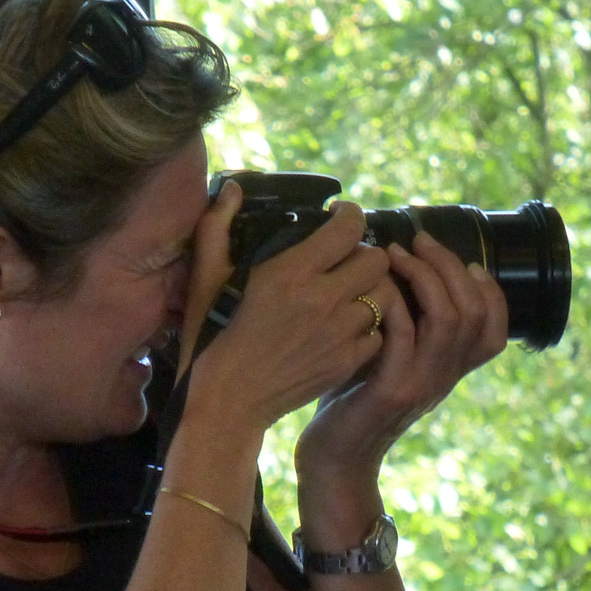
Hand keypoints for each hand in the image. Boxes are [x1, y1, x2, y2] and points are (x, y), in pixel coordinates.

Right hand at [179, 187, 393, 432]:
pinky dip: (369, 328)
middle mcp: (323, 300)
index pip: (349, 228)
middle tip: (347, 259)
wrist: (226, 401)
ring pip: (384, 296)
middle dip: (365, 253)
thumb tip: (232, 188)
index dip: (350, 216)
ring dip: (371, 291)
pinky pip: (379, 334)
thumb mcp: (205, 277)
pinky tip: (347, 328)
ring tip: (351, 294)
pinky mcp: (346, 363)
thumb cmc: (211, 337)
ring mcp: (339, 334)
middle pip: (377, 260)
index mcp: (291, 272)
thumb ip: (217, 226)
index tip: (341, 218)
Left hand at [295, 231, 506, 494]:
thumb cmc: (354, 398)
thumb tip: (400, 267)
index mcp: (450, 370)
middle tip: (418, 240)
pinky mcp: (393, 390)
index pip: (496, 328)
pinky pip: (405, 334)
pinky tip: (376, 285)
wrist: (335, 456)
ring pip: (448, 318)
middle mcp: (444, 377)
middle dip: (449, 265)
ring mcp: (422, 384)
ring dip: (424, 276)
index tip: (462, 260)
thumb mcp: (391, 358)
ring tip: (396, 252)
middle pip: (474, 311)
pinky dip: (394, 301)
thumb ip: (406, 324)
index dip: (488, 288)